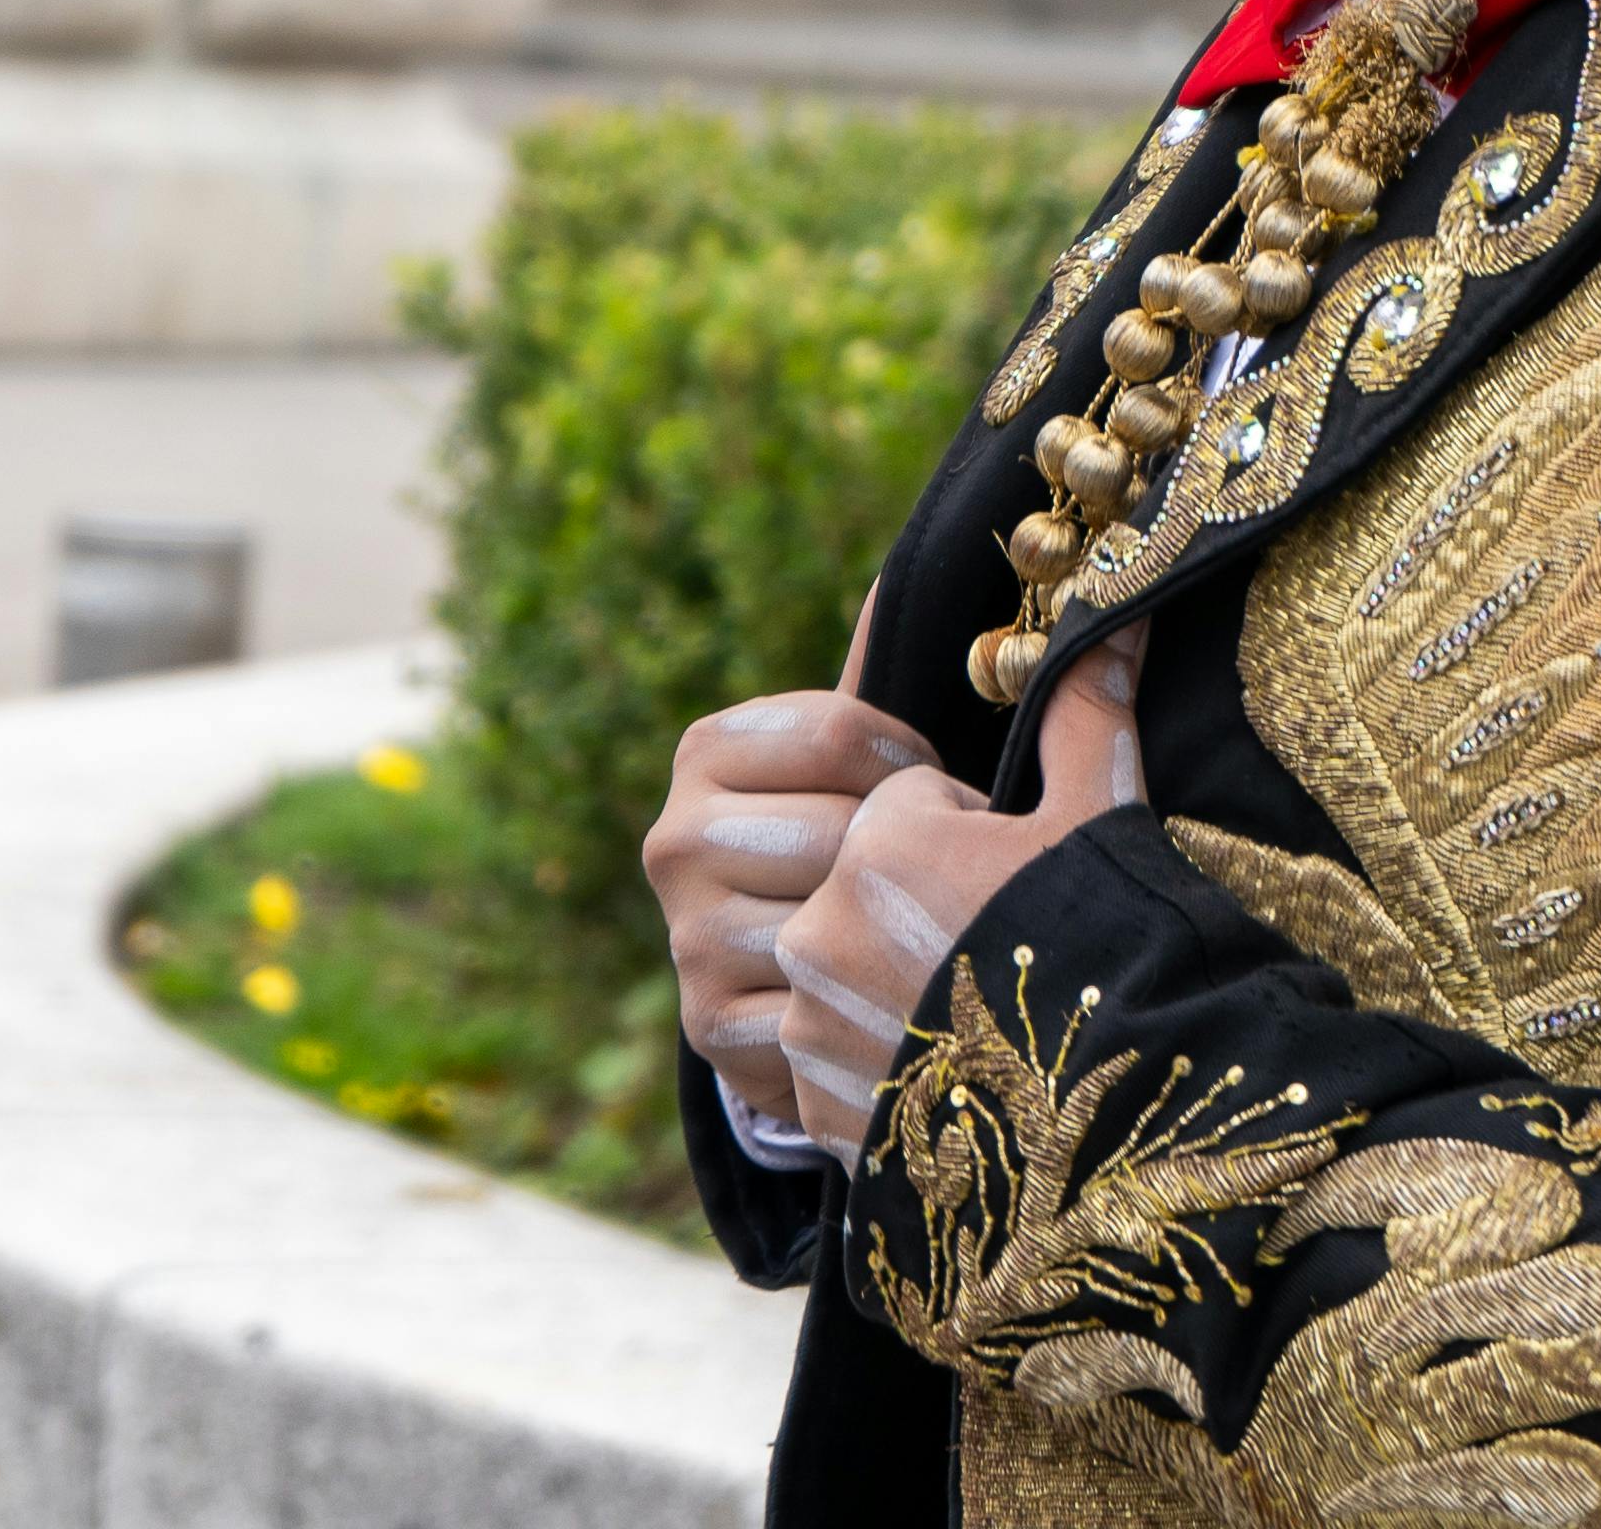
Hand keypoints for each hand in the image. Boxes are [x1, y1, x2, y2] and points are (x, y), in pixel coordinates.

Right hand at [646, 663, 932, 1148]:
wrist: (784, 981)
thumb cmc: (841, 838)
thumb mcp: (850, 755)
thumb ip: (872, 675)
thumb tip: (893, 577)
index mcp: (706, 750)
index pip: (839, 732)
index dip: (910, 766)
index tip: (928, 791)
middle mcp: (673, 836)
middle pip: (841, 830)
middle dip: (905, 855)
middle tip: (926, 876)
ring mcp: (684, 934)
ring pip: (834, 918)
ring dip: (891, 932)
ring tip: (906, 930)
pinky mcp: (708, 1023)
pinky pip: (823, 1005)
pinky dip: (864, 1006)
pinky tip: (870, 999)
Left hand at [768, 633, 1148, 1153]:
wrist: (1113, 1123)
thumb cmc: (1110, 942)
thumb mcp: (1103, 813)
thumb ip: (1084, 707)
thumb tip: (1116, 608)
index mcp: (882, 842)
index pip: (908, 813)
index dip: (971, 843)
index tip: (1019, 882)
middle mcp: (821, 925)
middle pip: (867, 889)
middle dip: (921, 909)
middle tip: (1003, 948)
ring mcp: (808, 1018)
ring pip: (841, 969)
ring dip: (895, 981)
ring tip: (985, 1020)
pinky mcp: (810, 1096)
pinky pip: (832, 1054)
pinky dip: (878, 1059)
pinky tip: (955, 1074)